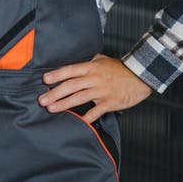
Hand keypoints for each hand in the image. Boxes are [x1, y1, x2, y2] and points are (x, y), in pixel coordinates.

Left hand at [38, 54, 152, 122]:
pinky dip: (87, 117)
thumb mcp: (102, 59)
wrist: (140, 76)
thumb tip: (74, 64)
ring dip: (64, 104)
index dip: (57, 75)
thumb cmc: (120, 68)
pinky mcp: (110, 102)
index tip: (44, 80)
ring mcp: (102, 91)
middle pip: (71, 85)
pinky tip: (78, 121)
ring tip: (51, 109)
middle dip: (55, 93)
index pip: (70, 70)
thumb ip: (88, 61)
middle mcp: (94, 78)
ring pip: (79, 98)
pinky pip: (96, 111)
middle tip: (42, 100)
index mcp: (91, 67)